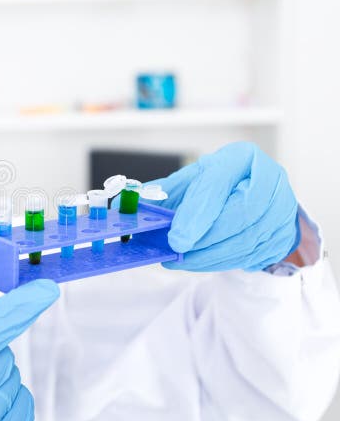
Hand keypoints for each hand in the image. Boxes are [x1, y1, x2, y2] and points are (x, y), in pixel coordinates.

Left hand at [142, 142, 299, 271]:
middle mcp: (270, 179)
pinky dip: (224, 262)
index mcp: (241, 158)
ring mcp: (284, 209)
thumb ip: (165, 193)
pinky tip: (205, 261)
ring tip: (183, 260)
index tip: (175, 238)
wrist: (255, 195)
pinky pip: (253, 255)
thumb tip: (134, 208)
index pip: (218, 185)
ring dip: (210, 257)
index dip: (196, 215)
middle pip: (237, 217)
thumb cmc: (218, 186)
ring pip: (246, 241)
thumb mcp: (191, 180)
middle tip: (176, 253)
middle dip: (202, 241)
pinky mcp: (287, 235)